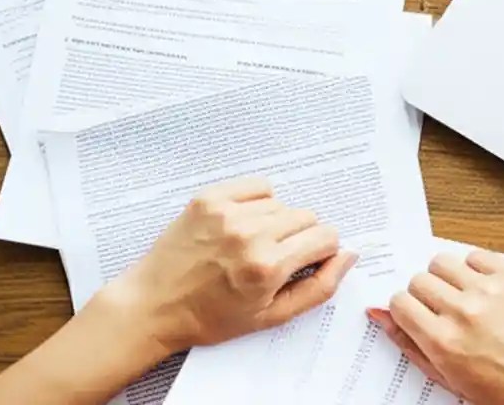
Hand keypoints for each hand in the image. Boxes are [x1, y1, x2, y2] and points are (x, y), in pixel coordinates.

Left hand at [94, 176, 357, 353]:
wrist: (154, 305)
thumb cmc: (210, 317)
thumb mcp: (272, 317)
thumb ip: (319, 287)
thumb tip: (349, 255)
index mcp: (268, 267)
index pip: (325, 237)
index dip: (321, 251)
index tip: (304, 261)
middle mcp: (250, 235)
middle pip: (307, 217)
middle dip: (299, 237)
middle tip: (274, 257)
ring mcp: (228, 213)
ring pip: (283, 203)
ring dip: (276, 221)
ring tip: (251, 244)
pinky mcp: (209, 199)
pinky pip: (258, 186)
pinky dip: (258, 201)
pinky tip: (242, 223)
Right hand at [368, 251, 503, 404]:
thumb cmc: (497, 388)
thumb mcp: (444, 375)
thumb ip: (407, 342)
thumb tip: (379, 313)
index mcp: (443, 340)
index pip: (400, 302)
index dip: (406, 308)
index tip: (416, 313)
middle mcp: (464, 311)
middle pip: (419, 280)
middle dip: (426, 294)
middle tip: (442, 309)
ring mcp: (491, 290)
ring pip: (443, 261)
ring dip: (447, 276)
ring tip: (462, 296)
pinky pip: (477, 255)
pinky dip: (477, 269)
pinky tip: (485, 289)